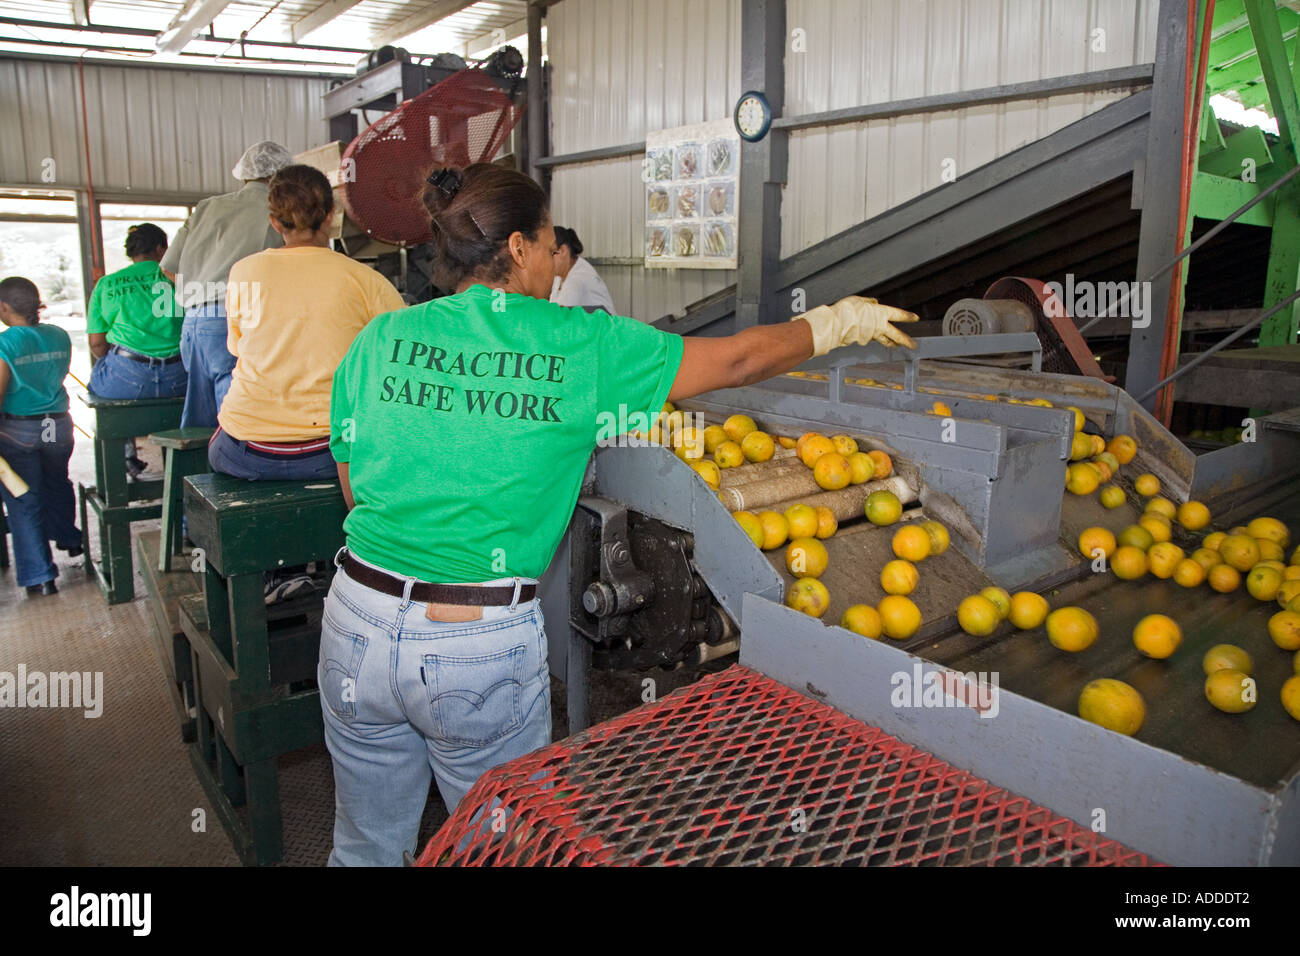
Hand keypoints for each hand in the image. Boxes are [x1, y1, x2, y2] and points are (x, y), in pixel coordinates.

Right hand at [795, 295, 918, 353]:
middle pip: (896, 336)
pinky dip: (869, 336)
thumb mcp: (859, 300)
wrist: (836, 324)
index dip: (907, 316)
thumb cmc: (846, 310)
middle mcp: (879, 327)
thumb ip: (868, 302)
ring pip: (884, 341)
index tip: (915, 318)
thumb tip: (874, 303)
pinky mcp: (863, 341)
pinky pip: (869, 338)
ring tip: (896, 345)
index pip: (898, 315)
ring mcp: (871, 336)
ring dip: (891, 343)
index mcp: (881, 313)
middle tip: (913, 345)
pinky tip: (865, 333)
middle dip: (906, 341)